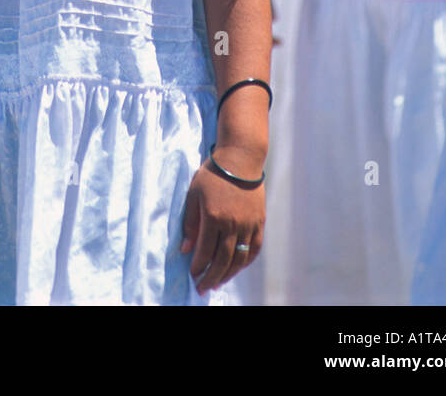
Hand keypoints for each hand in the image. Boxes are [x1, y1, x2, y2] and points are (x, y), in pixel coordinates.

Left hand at [181, 150, 264, 294]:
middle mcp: (233, 224)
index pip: (205, 251)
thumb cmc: (213, 174)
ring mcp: (248, 224)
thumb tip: (186, 249)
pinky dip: (246, 261)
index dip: (198, 266)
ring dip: (228, 274)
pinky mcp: (259, 222)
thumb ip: (190, 223)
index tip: (193, 275)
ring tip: (218, 282)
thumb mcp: (194, 194)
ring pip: (240, 258)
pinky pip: (255, 248)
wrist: (241, 158)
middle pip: (223, 260)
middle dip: (211, 277)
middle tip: (203, 288)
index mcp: (214, 216)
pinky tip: (237, 268)